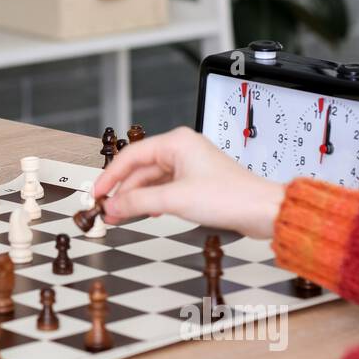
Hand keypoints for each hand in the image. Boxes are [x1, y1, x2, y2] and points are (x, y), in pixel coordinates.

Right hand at [91, 126, 285, 239]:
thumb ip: (138, 203)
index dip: (110, 176)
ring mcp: (190, 166)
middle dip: (122, 191)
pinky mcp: (197, 182)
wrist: (261, 210)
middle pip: (140, 169)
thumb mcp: (174, 200)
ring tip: (120, 216)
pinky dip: (152, 201)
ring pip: (152, 180)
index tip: (97, 194)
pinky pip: (165, 188)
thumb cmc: (229, 196)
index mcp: (176, 142)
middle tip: (106, 210)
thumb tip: (112, 206)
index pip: (131, 156)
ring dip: (136, 198)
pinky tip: (145, 213)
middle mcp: (182, 149)